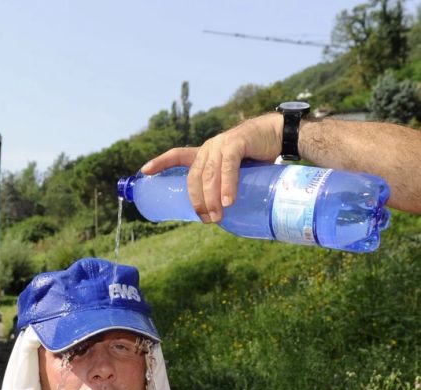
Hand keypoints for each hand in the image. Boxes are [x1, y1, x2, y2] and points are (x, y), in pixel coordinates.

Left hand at [140, 113, 282, 222]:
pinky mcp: (237, 143)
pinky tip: (227, 200)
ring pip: (209, 175)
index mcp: (205, 154)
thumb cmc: (257, 157)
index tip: (144, 171)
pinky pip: (228, 167)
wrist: (280, 136)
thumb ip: (224, 186)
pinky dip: (227, 185)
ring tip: (217, 216)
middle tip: (207, 220)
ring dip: (211, 198)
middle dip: (197, 201)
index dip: (160, 162)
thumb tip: (219, 215)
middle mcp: (209, 148)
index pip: (178, 155)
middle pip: (194, 177)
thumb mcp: (236, 172)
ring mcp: (221, 144)